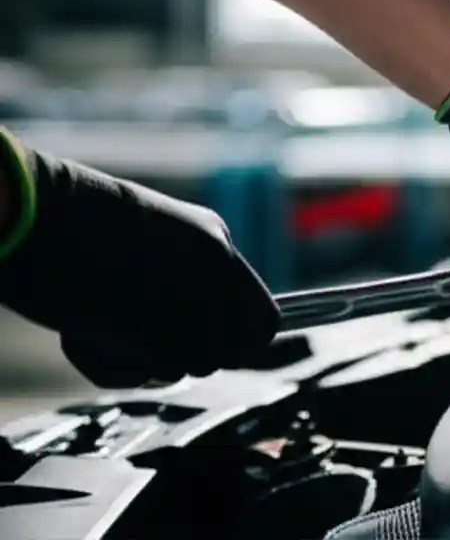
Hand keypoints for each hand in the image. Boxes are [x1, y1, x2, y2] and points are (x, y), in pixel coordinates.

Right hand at [0, 136, 279, 387]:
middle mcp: (219, 277)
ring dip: (153, 357)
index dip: (241, 343)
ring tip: (109, 323)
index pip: (264, 320)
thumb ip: (191, 277)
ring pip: (193, 365)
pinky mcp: (160, 334)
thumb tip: (206, 330)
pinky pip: (151, 372)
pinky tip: (92, 332)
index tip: (217, 348)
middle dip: (194, 353)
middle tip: (147, 335)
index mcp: (218, 247)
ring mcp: (195, 307)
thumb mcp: (158, 236)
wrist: (46, 217)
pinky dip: (118, 365)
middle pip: (231, 352)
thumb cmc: (84, 225)